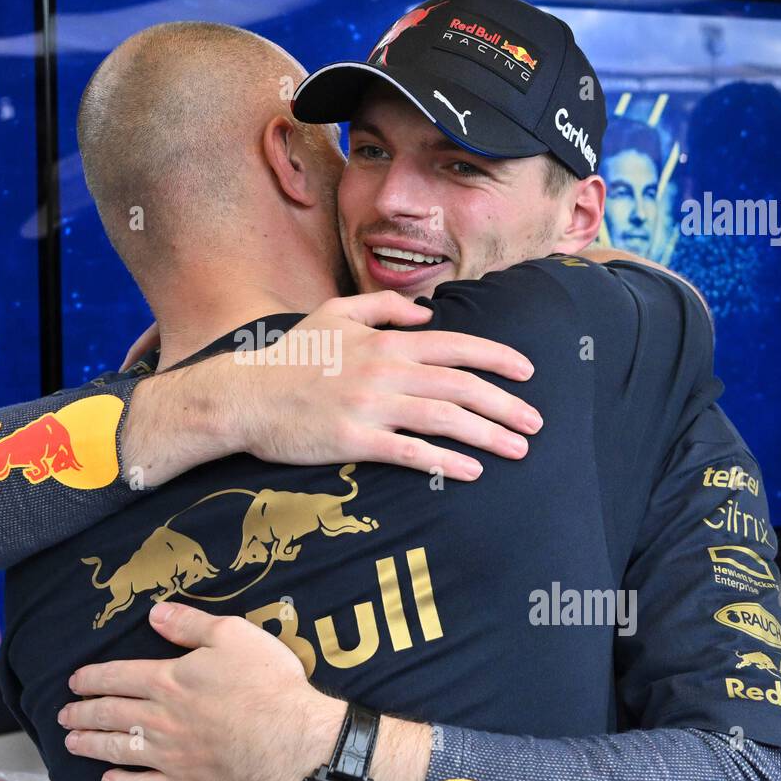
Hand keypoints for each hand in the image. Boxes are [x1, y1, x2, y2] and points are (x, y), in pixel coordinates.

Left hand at [58, 603, 345, 780]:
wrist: (290, 739)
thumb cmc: (266, 685)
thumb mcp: (231, 635)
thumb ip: (189, 625)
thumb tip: (156, 614)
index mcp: (169, 680)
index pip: (119, 676)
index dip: (92, 678)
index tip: (75, 681)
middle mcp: (162, 719)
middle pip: (111, 714)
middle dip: (83, 712)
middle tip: (64, 714)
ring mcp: (171, 754)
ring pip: (119, 749)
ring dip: (92, 744)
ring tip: (73, 742)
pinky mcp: (187, 780)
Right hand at [123, 291, 540, 485]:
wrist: (244, 394)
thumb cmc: (290, 357)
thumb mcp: (334, 313)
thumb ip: (383, 308)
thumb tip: (427, 312)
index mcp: (386, 342)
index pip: (457, 346)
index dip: (498, 358)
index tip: (528, 372)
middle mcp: (386, 371)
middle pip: (461, 386)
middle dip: (506, 405)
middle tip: (536, 423)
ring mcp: (371, 406)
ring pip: (444, 419)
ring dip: (488, 435)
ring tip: (517, 450)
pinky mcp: (354, 441)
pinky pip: (411, 452)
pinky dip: (445, 461)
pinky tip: (471, 472)